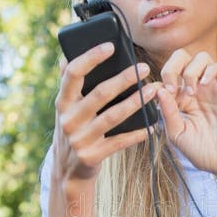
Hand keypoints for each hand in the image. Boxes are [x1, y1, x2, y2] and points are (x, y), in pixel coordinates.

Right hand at [53, 41, 158, 184]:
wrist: (67, 171)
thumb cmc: (73, 130)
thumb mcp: (65, 109)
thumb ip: (68, 85)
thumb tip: (66, 53)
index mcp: (62, 102)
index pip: (73, 73)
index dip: (91, 57)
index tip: (110, 46)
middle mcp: (69, 119)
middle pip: (100, 93)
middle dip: (124, 79)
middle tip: (144, 68)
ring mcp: (80, 139)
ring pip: (113, 117)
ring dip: (136, 102)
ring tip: (154, 90)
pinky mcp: (92, 156)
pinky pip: (120, 141)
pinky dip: (138, 134)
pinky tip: (152, 125)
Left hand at [157, 49, 216, 180]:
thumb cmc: (204, 152)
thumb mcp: (178, 134)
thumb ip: (168, 113)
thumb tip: (158, 90)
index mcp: (182, 99)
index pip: (168, 76)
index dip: (161, 81)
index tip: (159, 96)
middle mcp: (198, 89)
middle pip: (182, 58)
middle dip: (171, 66)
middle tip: (172, 86)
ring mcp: (215, 87)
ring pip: (202, 57)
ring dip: (191, 70)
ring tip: (192, 93)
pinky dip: (212, 70)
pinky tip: (205, 85)